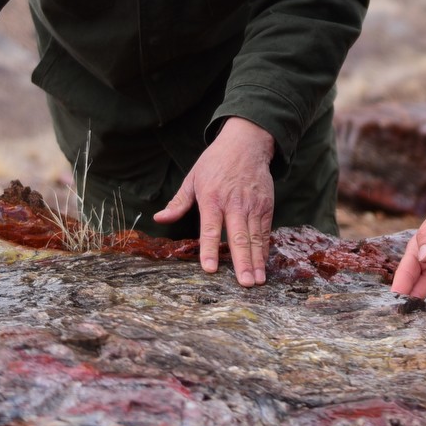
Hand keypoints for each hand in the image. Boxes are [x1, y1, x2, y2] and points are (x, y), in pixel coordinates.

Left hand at [153, 117, 275, 286]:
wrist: (246, 142)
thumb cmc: (215, 162)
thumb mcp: (192, 178)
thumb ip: (178, 202)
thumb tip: (159, 219)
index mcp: (212, 198)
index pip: (210, 229)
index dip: (209, 250)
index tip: (209, 270)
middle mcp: (234, 204)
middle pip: (239, 237)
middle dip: (242, 262)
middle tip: (245, 284)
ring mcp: (252, 205)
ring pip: (255, 238)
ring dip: (257, 261)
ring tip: (257, 281)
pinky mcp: (266, 205)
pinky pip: (265, 232)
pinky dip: (264, 250)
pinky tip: (263, 266)